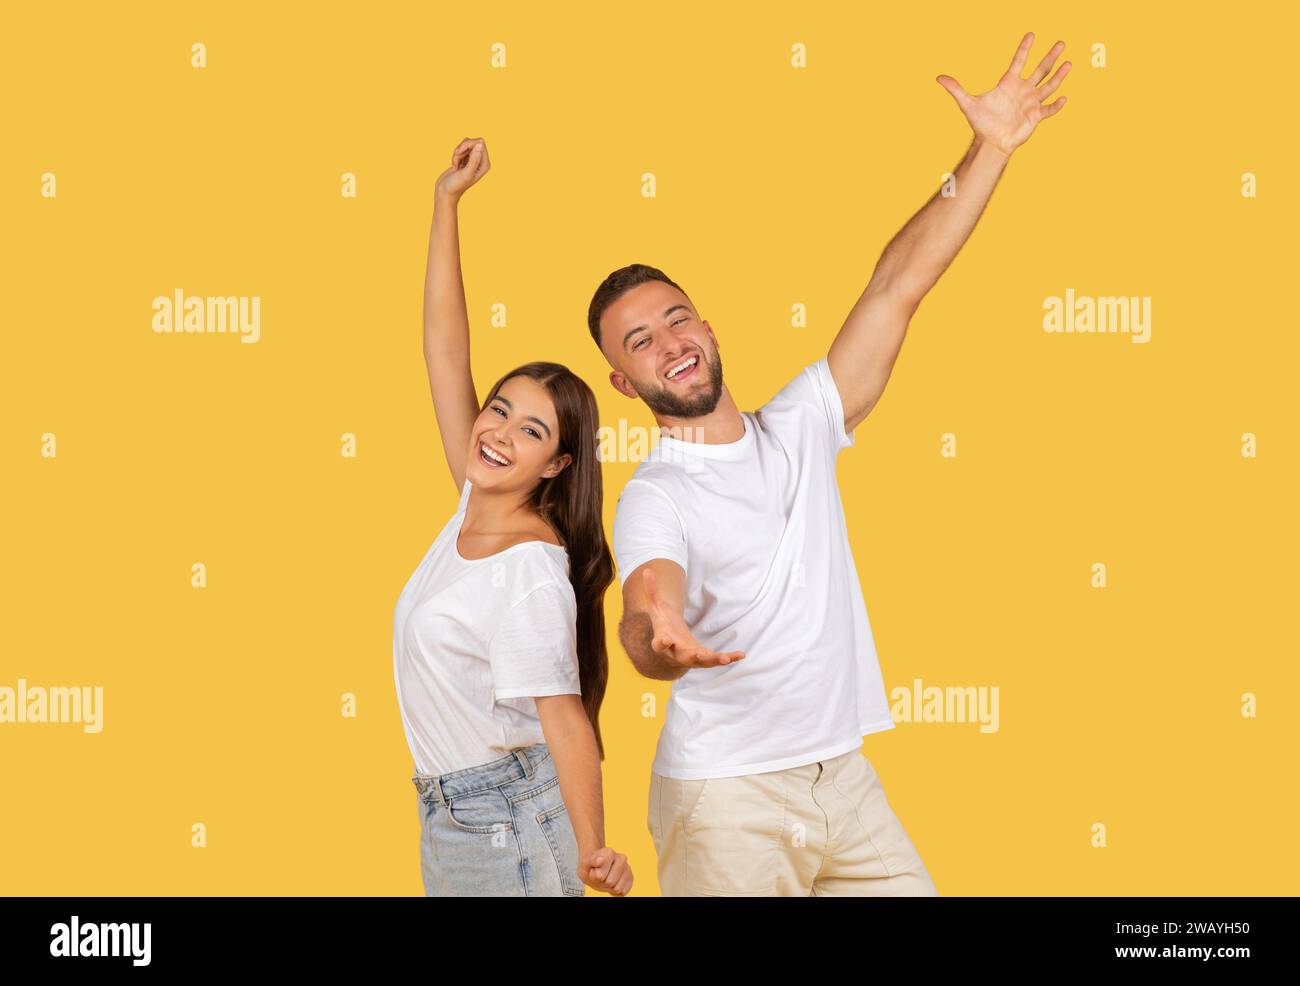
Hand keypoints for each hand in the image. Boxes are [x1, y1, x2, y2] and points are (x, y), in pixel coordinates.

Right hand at [435, 137, 490, 199]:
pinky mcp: (466, 160)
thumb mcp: (466, 173)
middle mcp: (481, 161)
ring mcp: (474, 160)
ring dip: (458, 152)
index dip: (468, 144)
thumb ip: (474, 159)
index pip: (480, 143)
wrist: (446, 192)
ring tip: (456, 165)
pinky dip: (455, 155)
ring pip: (466, 144)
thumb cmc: (456, 186)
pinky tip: (455, 165)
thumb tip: (480, 144)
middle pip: (473, 142)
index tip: (460, 153)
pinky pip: (461, 148)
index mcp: (485, 164)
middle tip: (457, 160)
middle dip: (462, 148)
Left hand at [579, 846, 632, 895]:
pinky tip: (612, 884)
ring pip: (618, 888)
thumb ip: (591, 863)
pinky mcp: (630, 878)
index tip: (593, 869)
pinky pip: (623, 891)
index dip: (595, 872)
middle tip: (599, 876)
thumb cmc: (591, 867)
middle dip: (602, 882)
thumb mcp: (584, 865)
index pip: (603, 866)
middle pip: (610, 881)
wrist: (596, 868)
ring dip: (609, 888)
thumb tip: (599, 865)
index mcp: (609, 852)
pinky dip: (615, 892)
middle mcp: (621, 858)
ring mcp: (627, 868)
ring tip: (605, 880)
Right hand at [642, 567, 744, 669]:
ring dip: (714, 660)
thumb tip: (647, 571)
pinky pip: (715, 660)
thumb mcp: (657, 607)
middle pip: (683, 656)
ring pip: (702, 662)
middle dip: (692, 656)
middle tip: (699, 655)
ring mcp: (690, 657)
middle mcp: (676, 652)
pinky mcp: (703, 658)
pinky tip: (741, 655)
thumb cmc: (663, 624)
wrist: (671, 644)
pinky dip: (728, 658)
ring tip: (726, 658)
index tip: (665, 640)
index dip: (662, 642)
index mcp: (663, 640)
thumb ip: (652, 591)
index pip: (659, 643)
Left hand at [937, 32, 1070, 156]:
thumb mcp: (968, 104)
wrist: (991, 143)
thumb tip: (938, 78)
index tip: (1031, 34)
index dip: (1024, 48)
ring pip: (1049, 86)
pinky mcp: (1036, 117)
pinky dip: (1056, 105)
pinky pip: (1049, 110)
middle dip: (1050, 57)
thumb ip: (956, 89)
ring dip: (1059, 75)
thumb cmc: (981, 123)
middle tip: (1061, 43)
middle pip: (1040, 69)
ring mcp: (1031, 102)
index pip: (1018, 61)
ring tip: (1069, 62)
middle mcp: (1023, 90)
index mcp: (1008, 83)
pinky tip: (1064, 98)